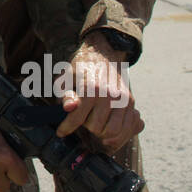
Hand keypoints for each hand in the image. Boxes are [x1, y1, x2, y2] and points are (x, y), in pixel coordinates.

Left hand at [55, 32, 143, 151]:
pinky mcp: (131, 103)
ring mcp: (123, 100)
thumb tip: (69, 107)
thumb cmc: (80, 69)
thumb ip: (65, 94)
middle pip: (97, 128)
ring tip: (94, 126)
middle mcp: (110, 95)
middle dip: (86, 127)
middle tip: (82, 121)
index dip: (67, 127)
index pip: (78, 118)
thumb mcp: (66, 78)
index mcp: (92, 88)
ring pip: (114, 132)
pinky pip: (129, 129)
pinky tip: (107, 134)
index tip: (60, 132)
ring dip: (102, 133)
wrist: (102, 54)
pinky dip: (119, 137)